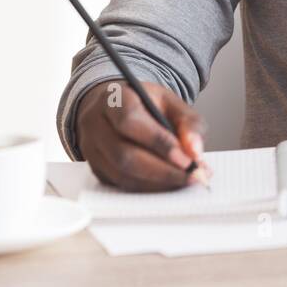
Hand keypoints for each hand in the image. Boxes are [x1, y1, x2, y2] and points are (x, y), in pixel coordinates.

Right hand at [76, 79, 209, 191]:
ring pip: (121, 174)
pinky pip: (120, 184)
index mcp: (115, 98)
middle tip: (192, 176)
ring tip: (185, 181)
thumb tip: (195, 151)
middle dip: (162, 170)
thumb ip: (189, 123)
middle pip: (124, 154)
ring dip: (157, 183)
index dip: (159, 143)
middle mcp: (96, 123)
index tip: (187, 159)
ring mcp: (91, 148)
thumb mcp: (171, 102)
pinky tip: (168, 184)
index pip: (130, 121)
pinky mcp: (95, 168)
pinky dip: (147, 188)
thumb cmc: (144, 103)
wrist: (117, 106)